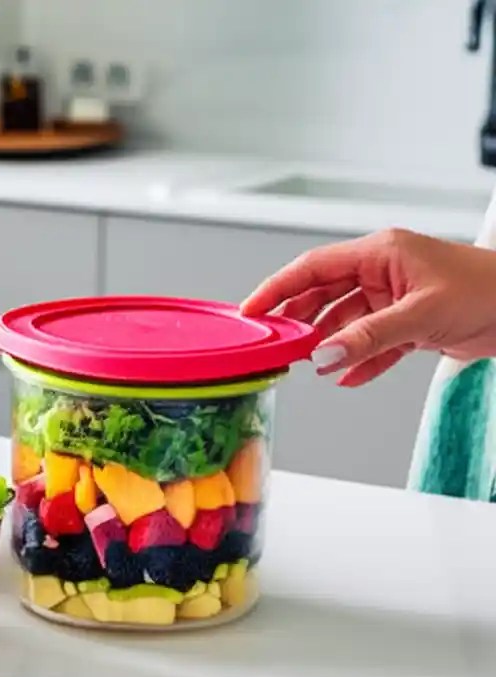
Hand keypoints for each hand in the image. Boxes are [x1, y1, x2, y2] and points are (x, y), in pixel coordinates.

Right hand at [241, 228, 495, 386]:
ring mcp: (396, 298)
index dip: (277, 288)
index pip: (313, 267)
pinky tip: (345, 377)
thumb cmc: (490, 289)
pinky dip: (359, 361)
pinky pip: (373, 344)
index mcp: (381, 253)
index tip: (252, 310)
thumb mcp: (421, 314)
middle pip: (324, 295)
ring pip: (347, 322)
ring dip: (330, 344)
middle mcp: (384, 272)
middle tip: (276, 343)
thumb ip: (368, 336)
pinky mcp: (410, 324)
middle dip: (300, 320)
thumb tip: (324, 354)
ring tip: (311, 364)